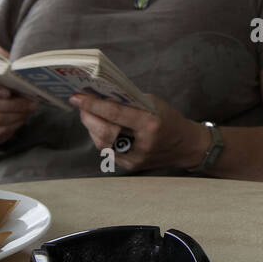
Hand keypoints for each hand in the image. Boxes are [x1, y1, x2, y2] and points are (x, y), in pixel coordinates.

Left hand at [72, 91, 203, 171]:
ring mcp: (135, 158)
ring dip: (91, 127)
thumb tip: (101, 96)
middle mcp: (142, 144)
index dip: (94, 105)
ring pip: (102, 143)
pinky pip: (107, 151)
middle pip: (105, 131)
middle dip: (88, 117)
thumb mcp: (153, 104)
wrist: (185, 146)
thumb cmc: (169, 119)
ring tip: (88, 113)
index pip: (116, 114)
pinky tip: (98, 127)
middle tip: (80, 104)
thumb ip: (129, 101)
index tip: (77, 97)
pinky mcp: (130, 166)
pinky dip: (100, 137)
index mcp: (150, 124)